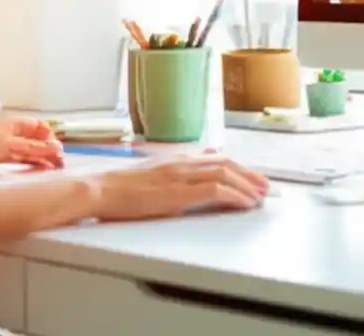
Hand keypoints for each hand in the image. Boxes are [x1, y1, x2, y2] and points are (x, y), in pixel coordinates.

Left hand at [0, 116, 64, 176]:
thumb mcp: (6, 145)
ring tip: (52, 170)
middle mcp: (7, 134)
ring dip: (40, 159)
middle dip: (48, 149)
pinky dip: (28, 166)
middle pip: (33, 139)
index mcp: (11, 124)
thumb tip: (56, 147)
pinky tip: (34, 173)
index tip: (58, 150)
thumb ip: (32, 147)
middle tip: (60, 164)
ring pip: (26, 152)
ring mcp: (0, 148)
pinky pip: (16, 161)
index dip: (50, 136)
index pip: (37, 126)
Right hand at [88, 154, 269, 220]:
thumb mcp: (151, 173)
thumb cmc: (118, 187)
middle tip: (265, 186)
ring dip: (247, 184)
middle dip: (249, 174)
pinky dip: (234, 195)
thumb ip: (175, 169)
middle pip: (225, 164)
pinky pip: (215, 191)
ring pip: (225, 174)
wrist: (98, 189)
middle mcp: (182, 163)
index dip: (238, 167)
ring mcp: (180, 176)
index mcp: (176, 159)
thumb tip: (197, 160)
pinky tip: (244, 203)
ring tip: (260, 196)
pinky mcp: (177, 192)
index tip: (252, 177)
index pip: (215, 159)